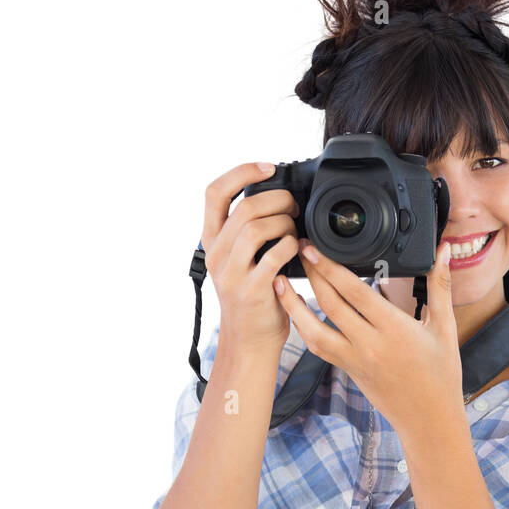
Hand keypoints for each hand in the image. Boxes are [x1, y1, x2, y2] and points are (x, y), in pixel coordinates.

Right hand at [200, 162, 300, 353]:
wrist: (250, 340)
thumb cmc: (251, 297)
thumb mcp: (238, 259)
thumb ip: (245, 232)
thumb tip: (275, 199)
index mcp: (211, 241)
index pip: (214, 192)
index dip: (241, 173)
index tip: (267, 168)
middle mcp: (217, 254)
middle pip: (244, 208)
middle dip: (277, 200)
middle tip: (293, 208)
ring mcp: (232, 273)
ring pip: (256, 227)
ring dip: (284, 223)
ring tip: (294, 231)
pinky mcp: (251, 289)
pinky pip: (274, 255)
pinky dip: (290, 245)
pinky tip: (297, 249)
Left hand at [274, 239, 462, 441]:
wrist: (429, 419)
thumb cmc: (441, 374)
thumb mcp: (445, 328)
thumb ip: (441, 286)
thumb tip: (445, 251)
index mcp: (394, 329)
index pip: (354, 292)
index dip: (330, 268)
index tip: (315, 248)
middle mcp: (370, 345)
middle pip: (330, 305)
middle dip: (311, 275)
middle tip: (300, 251)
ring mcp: (355, 360)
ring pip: (314, 330)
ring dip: (294, 306)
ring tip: (280, 283)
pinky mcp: (349, 370)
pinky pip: (319, 348)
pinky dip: (305, 328)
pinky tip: (297, 312)